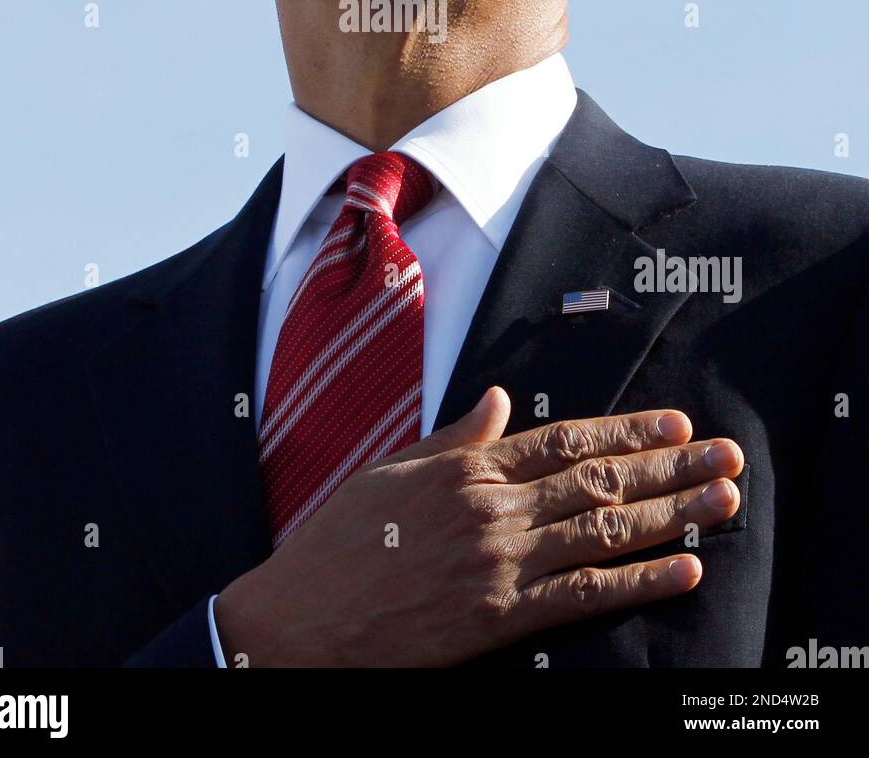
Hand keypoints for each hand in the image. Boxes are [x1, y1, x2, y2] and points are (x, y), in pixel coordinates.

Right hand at [214, 388, 742, 666]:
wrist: (296, 621)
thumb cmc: (336, 543)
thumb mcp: (390, 471)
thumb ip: (453, 438)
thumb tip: (496, 400)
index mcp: (466, 469)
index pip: (565, 439)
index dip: (626, 428)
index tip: (673, 420)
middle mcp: (492, 508)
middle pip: (600, 479)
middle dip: (670, 464)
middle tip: (726, 453)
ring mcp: (499, 564)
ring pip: (605, 530)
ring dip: (673, 513)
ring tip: (723, 500)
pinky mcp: (499, 620)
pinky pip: (582, 596)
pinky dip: (638, 581)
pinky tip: (683, 568)